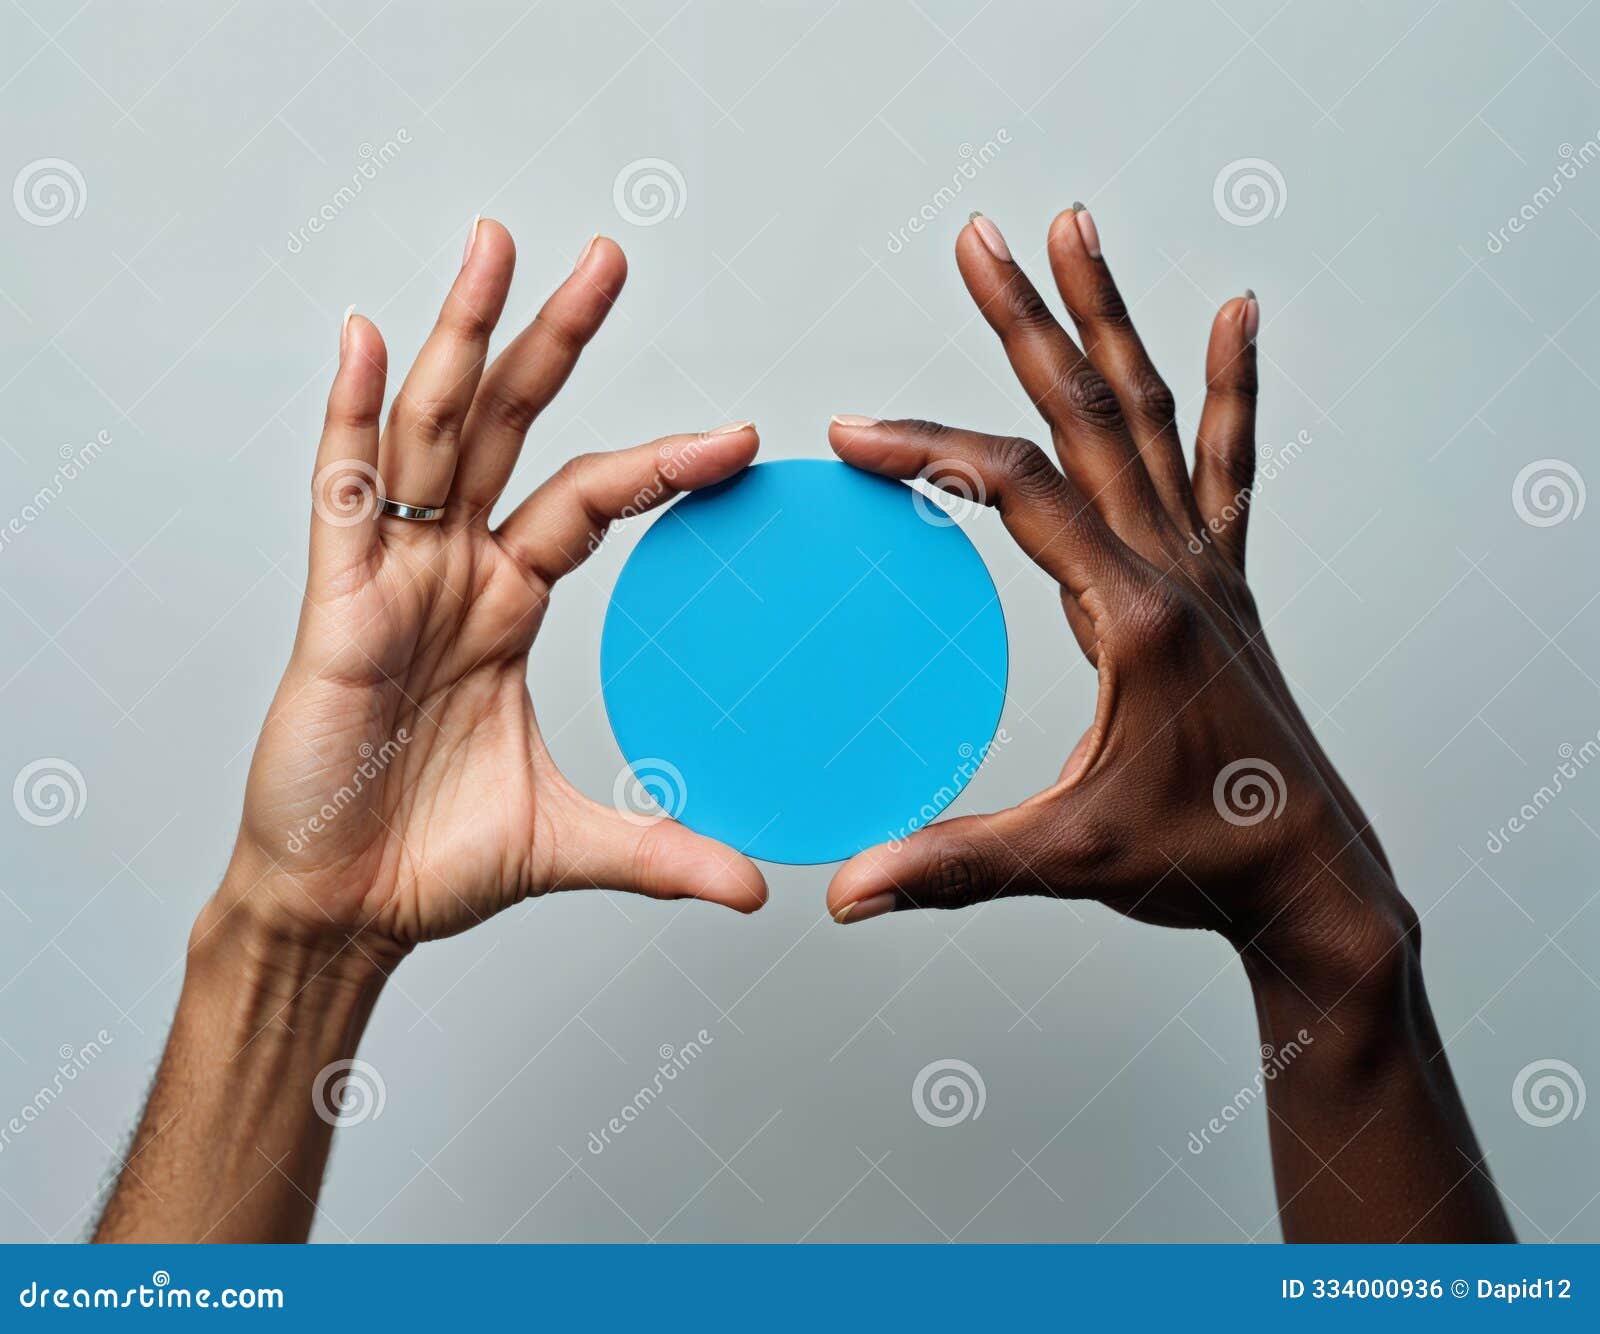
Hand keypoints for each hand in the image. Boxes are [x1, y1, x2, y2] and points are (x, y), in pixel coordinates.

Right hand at [213, 220, 766, 965]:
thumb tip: (759, 887)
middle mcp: (454, 573)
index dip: (658, 463)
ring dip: (462, 337)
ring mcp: (392, 579)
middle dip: (553, 339)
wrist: (341, 912)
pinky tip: (371, 338)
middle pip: (510, 428)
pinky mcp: (337, 606)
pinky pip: (345, 494)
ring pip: (433, 434)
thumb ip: (662, 848)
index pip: (589, 500)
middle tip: (606, 258)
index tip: (739, 437)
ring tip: (496, 248)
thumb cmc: (429, 861)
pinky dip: (354, 415)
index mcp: (508, 606)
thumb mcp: (570, 842)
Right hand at [825, 206, 1408, 974]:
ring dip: (1111, 319)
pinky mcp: (1220, 582)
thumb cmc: (1201, 858)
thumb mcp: (1067, 858)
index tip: (853, 435)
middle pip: (1093, 414)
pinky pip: (1227, 463)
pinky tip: (1236, 315)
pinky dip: (1231, 387)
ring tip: (1077, 231)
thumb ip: (949, 865)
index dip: (930, 452)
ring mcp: (1206, 567)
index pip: (1020, 493)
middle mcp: (1176, 569)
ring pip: (1155, 415)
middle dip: (1030, 319)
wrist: (1308, 874)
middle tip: (984, 237)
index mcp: (1135, 615)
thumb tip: (844, 893)